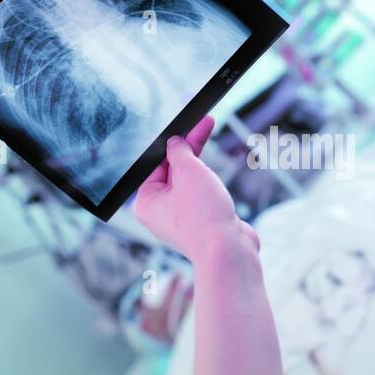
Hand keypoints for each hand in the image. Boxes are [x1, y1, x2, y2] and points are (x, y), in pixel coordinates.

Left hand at [133, 116, 256, 263]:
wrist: (229, 250)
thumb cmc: (203, 216)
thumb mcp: (188, 171)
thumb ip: (180, 151)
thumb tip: (175, 141)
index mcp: (146, 202)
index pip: (156, 163)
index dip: (173, 142)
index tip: (188, 125)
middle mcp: (160, 212)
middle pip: (173, 170)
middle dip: (190, 150)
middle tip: (205, 125)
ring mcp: (182, 218)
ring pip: (190, 182)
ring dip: (203, 169)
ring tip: (213, 162)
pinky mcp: (202, 222)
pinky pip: (203, 196)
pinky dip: (211, 185)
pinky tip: (220, 182)